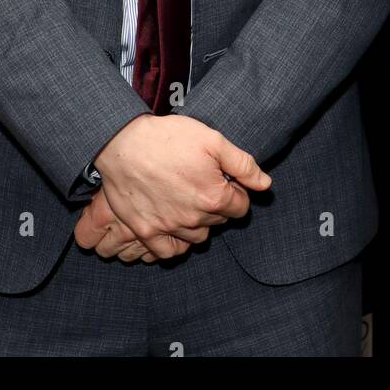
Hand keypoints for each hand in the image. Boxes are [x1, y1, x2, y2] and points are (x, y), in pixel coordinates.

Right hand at [81, 113, 271, 259]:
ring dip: (199, 224)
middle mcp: (193, 218)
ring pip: (197, 238)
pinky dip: (177, 244)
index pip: (240, 206)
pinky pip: (168, 252)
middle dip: (218, 205)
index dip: (236, 191)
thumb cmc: (170, 137)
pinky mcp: (146, 231)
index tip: (225, 180)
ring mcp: (168, 227)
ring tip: (191, 203)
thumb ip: (243, 164)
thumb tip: (265, 184)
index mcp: (214, 197)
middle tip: (204, 185)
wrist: (124, 141)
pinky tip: (177, 229)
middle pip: (219, 221)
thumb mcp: (213, 140)